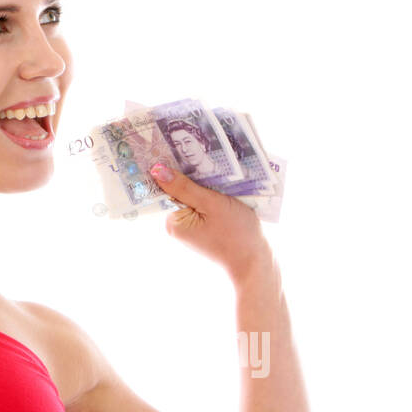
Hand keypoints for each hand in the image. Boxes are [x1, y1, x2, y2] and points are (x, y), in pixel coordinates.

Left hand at [148, 162, 274, 286]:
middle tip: (202, 153)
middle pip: (180, 191)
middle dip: (191, 176)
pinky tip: (223, 187)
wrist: (255, 263)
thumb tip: (156, 170)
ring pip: (194, 197)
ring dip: (205, 186)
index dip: (171, 169)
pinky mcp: (203, 230)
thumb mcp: (211, 204)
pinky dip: (212, 196)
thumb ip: (184, 187)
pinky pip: (203, 206)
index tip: (175, 148)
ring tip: (217, 168)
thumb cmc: (236, 233)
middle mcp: (176, 226)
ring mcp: (190, 229)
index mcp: (173, 221)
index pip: (166, 188)